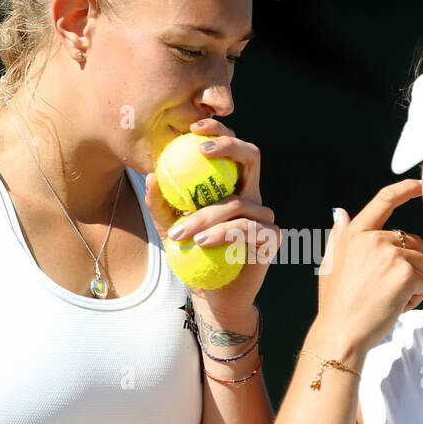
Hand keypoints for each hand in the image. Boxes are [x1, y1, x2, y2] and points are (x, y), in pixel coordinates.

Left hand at [143, 118, 279, 326]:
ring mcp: (265, 216)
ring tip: (180, 232)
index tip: (192, 129)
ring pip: (238, 203)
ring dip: (205, 216)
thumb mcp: (170, 228)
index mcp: (233, 186)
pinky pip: (246, 229)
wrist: (215, 295)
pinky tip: (201, 242)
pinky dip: (222, 234)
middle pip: (252, 155)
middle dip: (228, 146)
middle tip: (201, 151)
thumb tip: (151, 176)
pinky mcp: (271, 237)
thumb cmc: (194, 258)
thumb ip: (161, 205)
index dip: (218, 131)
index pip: (231, 148)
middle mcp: (252, 195)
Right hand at [316, 179, 422, 356]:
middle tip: (384, 288)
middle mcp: (374, 238)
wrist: (340, 332)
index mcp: (355, 233)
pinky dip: (414, 299)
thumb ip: (339, 236)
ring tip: (387, 298)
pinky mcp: (406, 274)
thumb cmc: (336, 302)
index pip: (384, 200)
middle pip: (413, 241)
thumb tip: (339, 212)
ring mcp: (391, 255)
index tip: (417, 186)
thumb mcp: (330, 264)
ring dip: (412, 283)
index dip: (403, 189)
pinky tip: (393, 307)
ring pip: (422, 263)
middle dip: (408, 264)